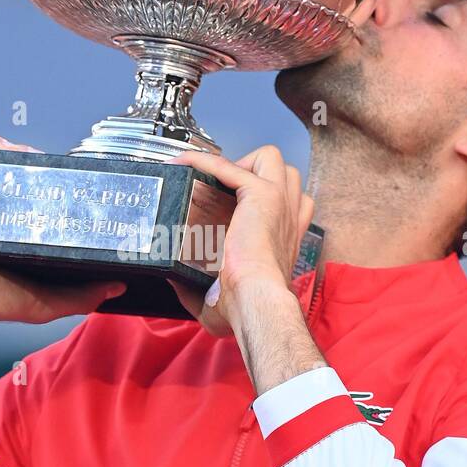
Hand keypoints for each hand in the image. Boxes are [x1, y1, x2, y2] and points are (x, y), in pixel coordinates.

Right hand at [0, 136, 125, 391]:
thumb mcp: (48, 301)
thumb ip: (83, 295)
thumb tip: (119, 287)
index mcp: (14, 234)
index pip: (44, 202)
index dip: (66, 193)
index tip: (89, 189)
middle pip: (26, 180)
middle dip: (49, 173)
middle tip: (72, 175)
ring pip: (3, 163)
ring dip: (27, 158)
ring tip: (48, 165)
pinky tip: (20, 156)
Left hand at [167, 145, 314, 336]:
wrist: (255, 301)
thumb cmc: (245, 307)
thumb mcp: (220, 299)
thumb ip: (199, 289)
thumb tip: (174, 281)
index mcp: (284, 239)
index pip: (291, 205)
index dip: (267, 197)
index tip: (234, 203)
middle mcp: (287, 218)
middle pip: (288, 174)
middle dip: (258, 171)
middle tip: (227, 187)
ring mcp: (279, 202)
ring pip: (271, 159)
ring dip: (242, 160)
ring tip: (214, 172)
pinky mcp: (261, 195)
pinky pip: (230, 165)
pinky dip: (204, 160)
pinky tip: (184, 163)